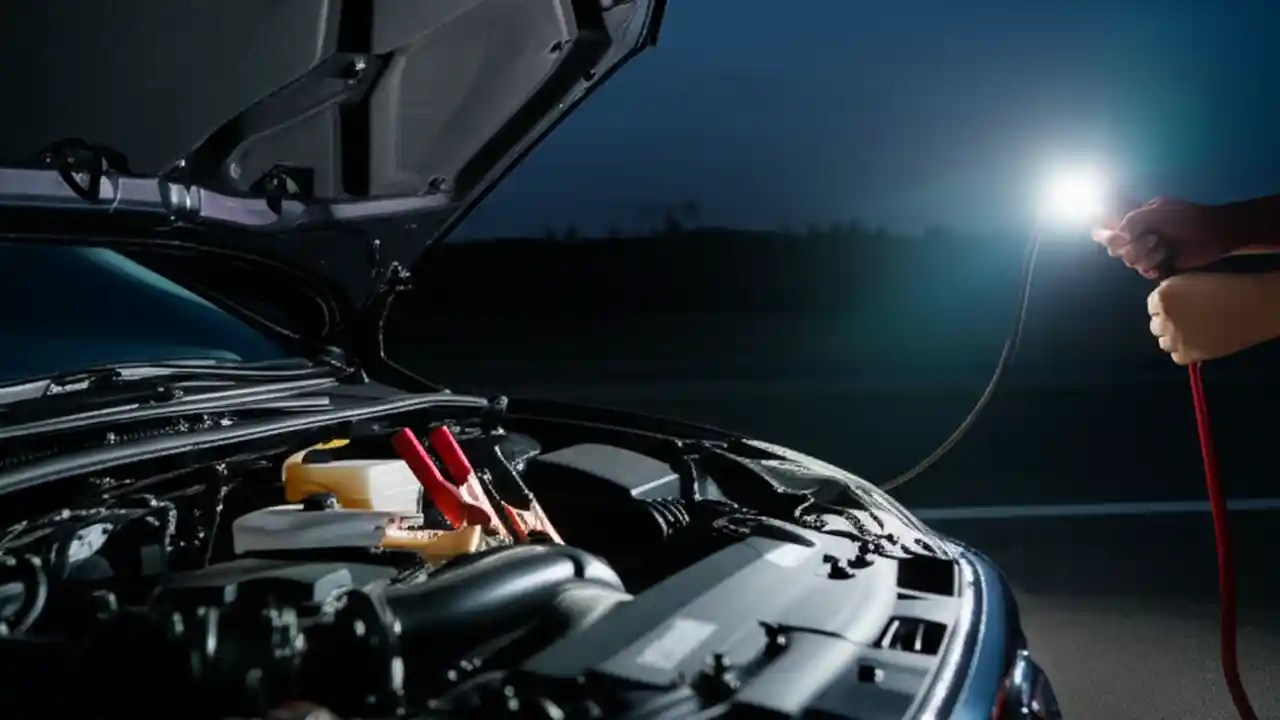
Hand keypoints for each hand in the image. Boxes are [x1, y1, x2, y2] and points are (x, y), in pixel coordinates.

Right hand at [1092, 198, 1244, 278]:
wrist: (1215, 233)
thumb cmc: (1188, 218)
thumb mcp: (1158, 212)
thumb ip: (1133, 221)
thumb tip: (1116, 238)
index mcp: (1137, 219)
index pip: (1109, 227)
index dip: (1103, 233)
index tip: (1106, 236)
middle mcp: (1139, 235)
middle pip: (1116, 248)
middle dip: (1133, 246)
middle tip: (1153, 238)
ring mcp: (1148, 250)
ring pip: (1130, 261)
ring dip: (1147, 256)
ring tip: (1164, 248)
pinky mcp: (1159, 265)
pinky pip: (1143, 272)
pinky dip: (1150, 268)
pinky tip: (1161, 264)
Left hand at [1147, 273, 1279, 364]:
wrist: (1252, 307)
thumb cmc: (1226, 288)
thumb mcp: (1190, 281)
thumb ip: (1172, 291)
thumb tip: (1162, 302)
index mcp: (1163, 295)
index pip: (1152, 307)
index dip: (1167, 308)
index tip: (1181, 308)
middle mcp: (1164, 317)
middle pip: (1155, 326)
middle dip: (1169, 324)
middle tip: (1190, 321)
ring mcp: (1174, 337)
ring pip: (1164, 343)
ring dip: (1176, 339)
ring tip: (1196, 333)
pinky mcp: (1187, 354)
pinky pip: (1177, 356)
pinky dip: (1186, 352)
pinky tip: (1201, 343)